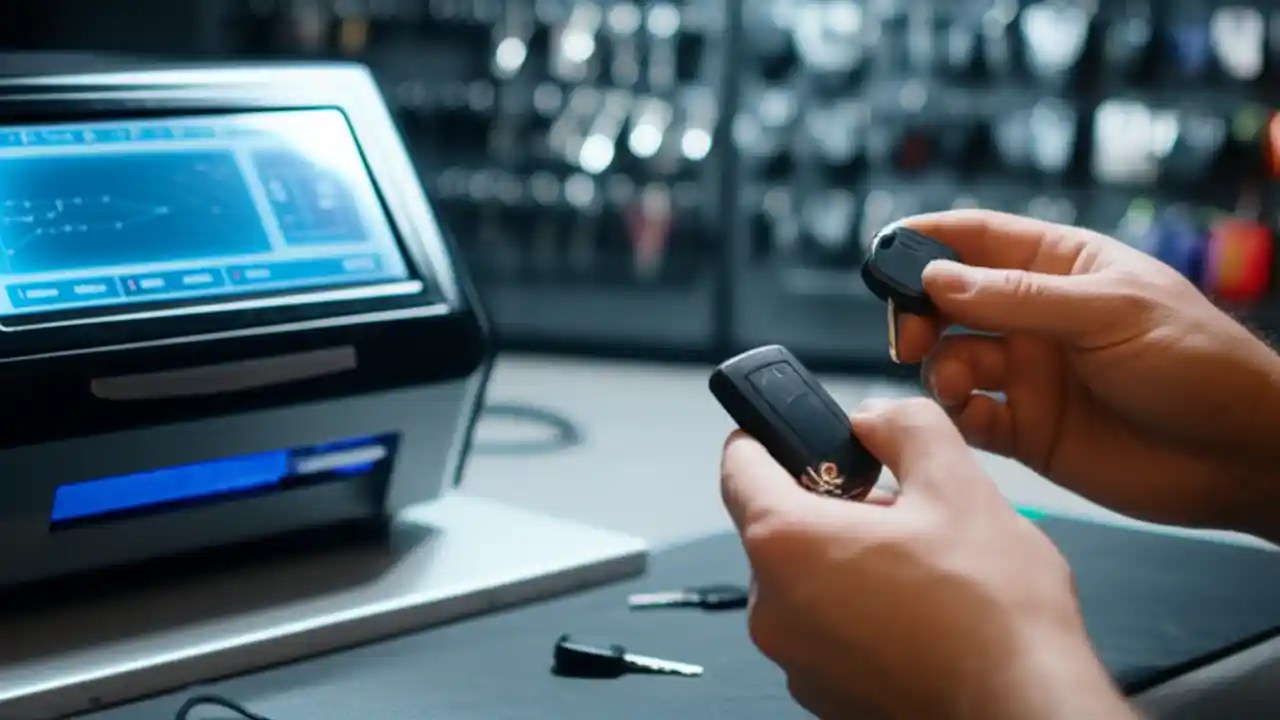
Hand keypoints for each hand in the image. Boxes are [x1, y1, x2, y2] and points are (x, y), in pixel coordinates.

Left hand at [721, 398, 1136, 719]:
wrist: (1026, 712)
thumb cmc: (994, 615)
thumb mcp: (958, 485)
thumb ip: (906, 427)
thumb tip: (875, 417)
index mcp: (786, 545)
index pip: (738, 466)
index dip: (764, 436)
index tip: (790, 430)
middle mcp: (772, 609)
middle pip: (777, 527)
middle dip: (832, 506)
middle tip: (898, 508)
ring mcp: (794, 660)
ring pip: (804, 580)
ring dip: (848, 559)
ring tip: (921, 566)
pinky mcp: (823, 694)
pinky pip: (824, 629)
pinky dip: (858, 610)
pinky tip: (920, 612)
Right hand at [892, 210, 1279, 538]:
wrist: (1238, 455)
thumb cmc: (1197, 362)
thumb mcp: (1107, 314)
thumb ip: (1017, 298)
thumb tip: (937, 277)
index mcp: (1061, 267)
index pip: (979, 238)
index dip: (929, 240)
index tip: (884, 252)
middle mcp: (1035, 317)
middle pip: (949, 300)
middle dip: (919, 312)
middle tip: (908, 333)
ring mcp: (1028, 373)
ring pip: (950, 359)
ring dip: (938, 367)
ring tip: (952, 382)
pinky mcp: (1026, 429)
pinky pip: (968, 416)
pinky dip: (954, 415)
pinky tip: (967, 413)